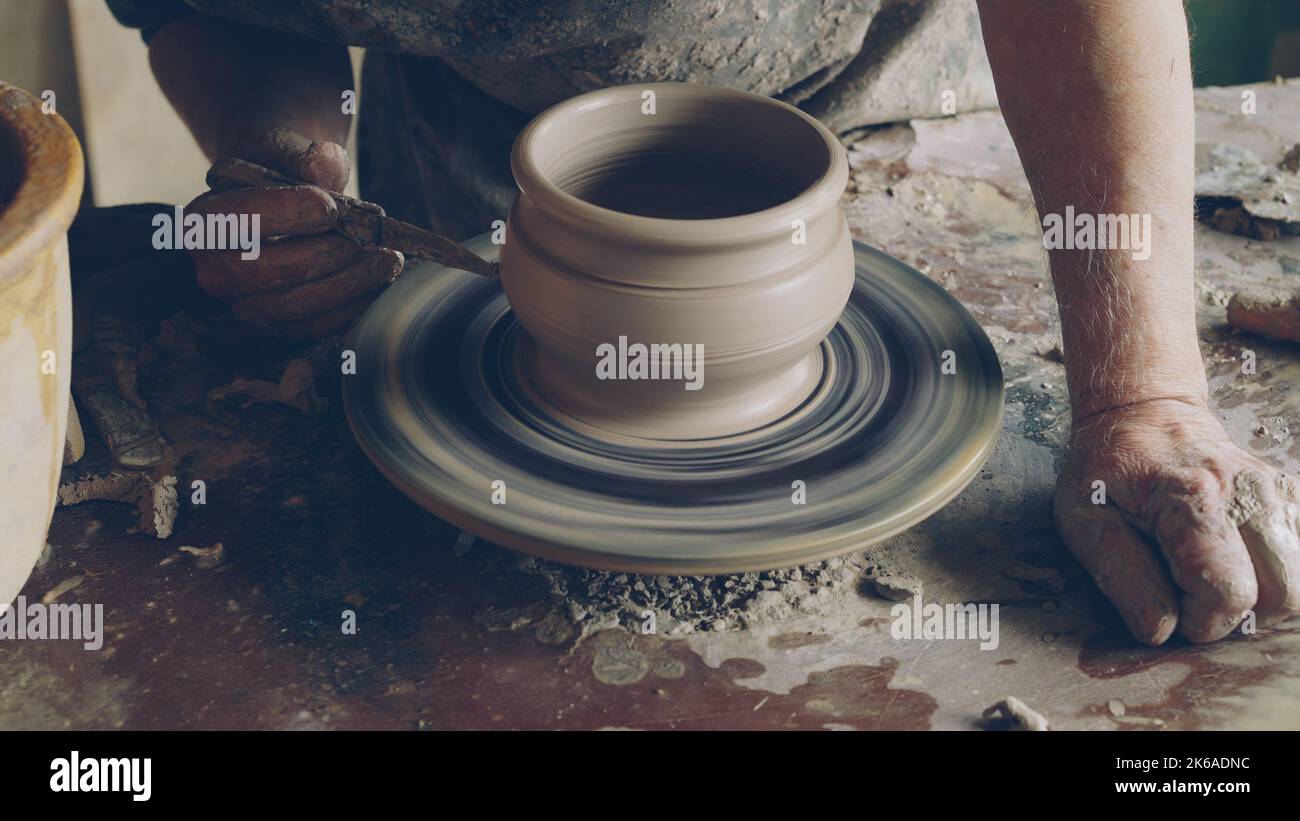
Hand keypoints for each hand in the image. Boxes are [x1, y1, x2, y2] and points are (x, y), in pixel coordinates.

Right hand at [187, 128, 402, 338]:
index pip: (241, 219)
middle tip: (373, 240)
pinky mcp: (274, 326)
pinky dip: (351, 309)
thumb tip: (324, 161)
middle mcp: (214, 268)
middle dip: (330, 254)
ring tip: (387, 261)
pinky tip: (378, 285)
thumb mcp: (282, 150)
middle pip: (272, 270)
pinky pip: (313, 327)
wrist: (278, 203)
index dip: (289, 213)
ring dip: (349, 285)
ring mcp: (243, 304)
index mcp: (204, 220)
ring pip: (296, 305)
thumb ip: (300, 152)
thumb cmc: (277, 174)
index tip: (333, 207)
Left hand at [1054, 398, 1299, 643]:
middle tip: (1195, 598)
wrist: (1142, 414)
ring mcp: (1277, 492)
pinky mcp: (1290, 495)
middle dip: (1240, 615)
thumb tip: (1160, 629)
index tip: (1171, 609)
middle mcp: (1248, 493)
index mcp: (1194, 499)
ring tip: (1216, 579)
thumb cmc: (1107, 470)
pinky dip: (1278, 572)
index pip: (1228, 594)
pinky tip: (1238, 560)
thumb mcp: (1085, 520)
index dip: (1200, 621)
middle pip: (1283, 594)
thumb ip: (1122, 576)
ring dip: (1264, 596)